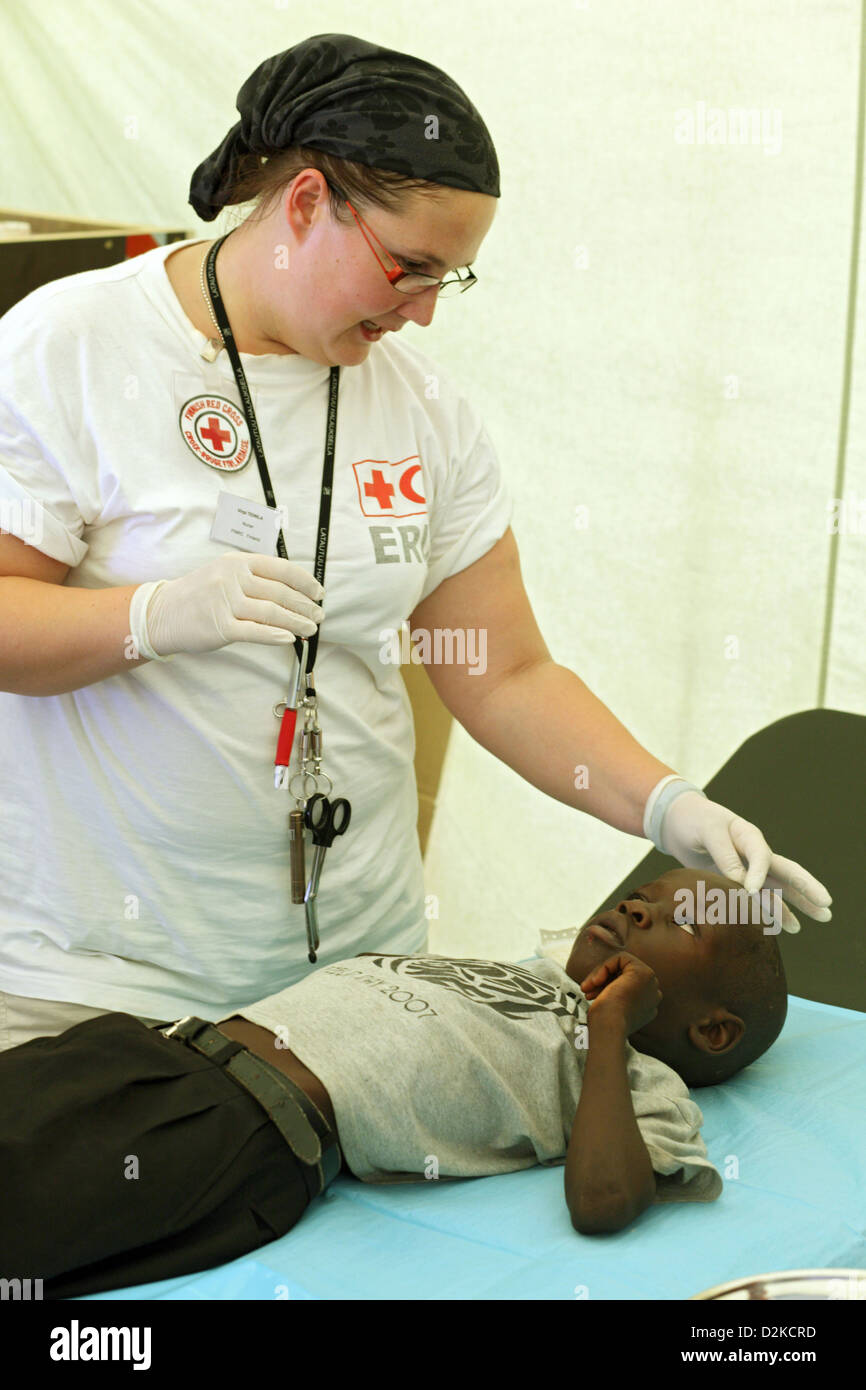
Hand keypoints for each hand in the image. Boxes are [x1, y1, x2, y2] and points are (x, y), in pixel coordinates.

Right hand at [143, 552, 324, 656]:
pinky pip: (254, 631)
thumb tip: (293, 593)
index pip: (281, 569)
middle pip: (280, 592)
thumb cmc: (199, 594)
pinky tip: (289, 639)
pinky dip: (275, 635)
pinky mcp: (220, 627)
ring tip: (311, 630)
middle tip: (319, 616)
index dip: (304, 582)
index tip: (319, 593)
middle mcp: (233, 578)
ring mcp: (226, 602)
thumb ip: (254, 579)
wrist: (163, 613)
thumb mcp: (225, 574)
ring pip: (272, 613)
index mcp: (238, 562)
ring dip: (297, 622)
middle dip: (305, 606)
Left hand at [579, 951, 661, 1035]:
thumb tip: (605, 987)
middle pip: (624, 974)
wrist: (608, 1027)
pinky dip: (605, 966)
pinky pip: (621, 958)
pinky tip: (595, 981)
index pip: (625, 985)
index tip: (589, 995)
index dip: (605, 986)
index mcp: (648, 1005)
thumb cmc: (604, 1023)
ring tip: (586, 988)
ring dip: (600, 974)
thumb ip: (614, 996)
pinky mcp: (643, 972)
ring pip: (621, 966)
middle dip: (602, 980)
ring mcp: (651, 982)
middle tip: (585, 989)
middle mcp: (654, 993)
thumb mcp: (610, 1007)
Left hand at [661, 792, 831, 930]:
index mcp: (748, 835)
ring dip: (798, 904)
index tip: (750, 891)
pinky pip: (761, 897)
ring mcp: (749, 868)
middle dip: (807, 888)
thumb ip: (724, 854)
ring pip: (779, 887)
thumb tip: (742, 882)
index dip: (759, 874)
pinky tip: (788, 925)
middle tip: (827, 904)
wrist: (680, 822)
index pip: (762, 856)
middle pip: (787, 871)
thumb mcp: (707, 831)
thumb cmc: (694, 821)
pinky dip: (774, 910)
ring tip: (821, 917)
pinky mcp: (738, 880)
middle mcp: (754, 853)